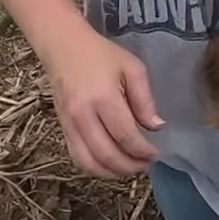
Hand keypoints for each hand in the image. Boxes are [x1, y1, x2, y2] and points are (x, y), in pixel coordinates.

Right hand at [43, 30, 164, 177]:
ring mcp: (68, 124)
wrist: (63, 47)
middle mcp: (82, 115)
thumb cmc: (101, 54)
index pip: (125, 136)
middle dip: (130, 166)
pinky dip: (94, 168)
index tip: (156, 154)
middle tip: (146, 165)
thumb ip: (144, 100)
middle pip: (107, 154)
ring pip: (89, 162)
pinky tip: (110, 164)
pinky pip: (76, 157)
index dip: (142, 151)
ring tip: (130, 168)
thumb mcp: (132, 68)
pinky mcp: (62, 128)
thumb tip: (156, 128)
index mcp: (103, 98)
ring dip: (112, 172)